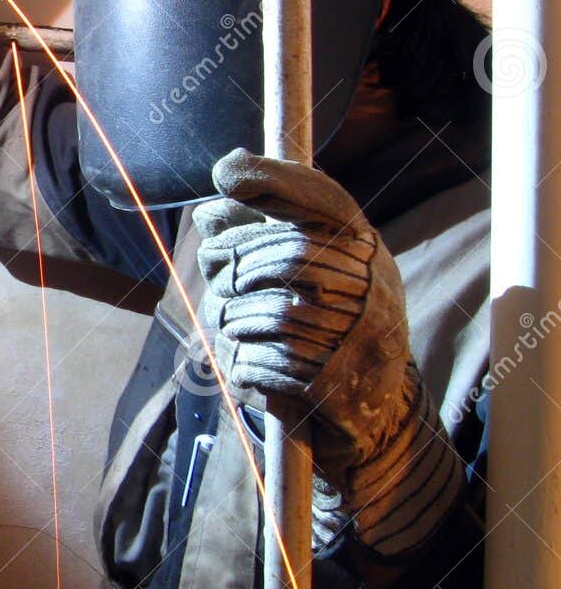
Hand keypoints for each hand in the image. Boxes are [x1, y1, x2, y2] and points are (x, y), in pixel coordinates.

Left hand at [193, 150, 462, 558]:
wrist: (369, 415)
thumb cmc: (324, 330)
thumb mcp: (308, 274)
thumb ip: (265, 236)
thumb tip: (213, 205)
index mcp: (368, 254)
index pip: (325, 202)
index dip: (274, 182)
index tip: (225, 173)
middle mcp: (375, 292)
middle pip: (288, 258)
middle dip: (236, 263)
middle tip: (217, 276)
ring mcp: (362, 343)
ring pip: (273, 317)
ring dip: (235, 322)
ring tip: (233, 326)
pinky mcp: (336, 392)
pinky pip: (266, 366)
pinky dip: (242, 366)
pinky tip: (246, 365)